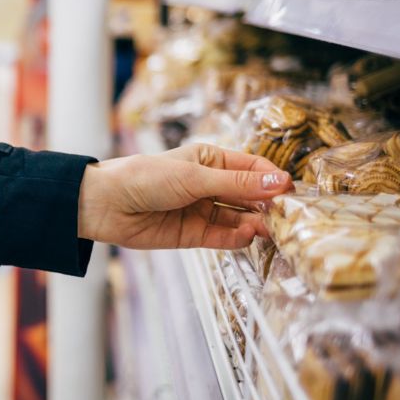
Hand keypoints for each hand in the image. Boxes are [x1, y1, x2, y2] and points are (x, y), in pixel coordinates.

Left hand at [77, 143, 292, 248]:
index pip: (252, 168)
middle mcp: (209, 185)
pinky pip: (222, 238)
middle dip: (268, 205)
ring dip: (256, 224)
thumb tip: (280, 183)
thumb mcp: (194, 177)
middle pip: (249, 196)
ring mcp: (202, 210)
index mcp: (210, 160)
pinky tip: (248, 237)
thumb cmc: (145, 177)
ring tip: (271, 230)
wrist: (105, 204)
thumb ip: (236, 184)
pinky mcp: (193, 235)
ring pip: (239, 219)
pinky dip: (237, 239)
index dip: (273, 179)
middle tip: (289, 217)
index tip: (294, 192)